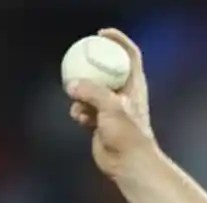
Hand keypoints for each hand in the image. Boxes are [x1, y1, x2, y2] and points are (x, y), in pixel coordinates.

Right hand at [65, 28, 156, 178]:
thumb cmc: (128, 134)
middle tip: (75, 62)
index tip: (101, 34)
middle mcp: (124, 94)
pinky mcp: (101, 121)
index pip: (130, 55)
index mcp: (134, 85)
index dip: (118, 41)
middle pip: (106, 69)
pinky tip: (81, 119)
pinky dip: (79, 111)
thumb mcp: (112, 107)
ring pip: (90, 90)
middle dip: (90, 66)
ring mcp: (112, 107)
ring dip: (80, 95)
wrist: (128, 163)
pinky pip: (83, 107)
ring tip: (81, 106)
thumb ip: (92, 91)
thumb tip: (72, 85)